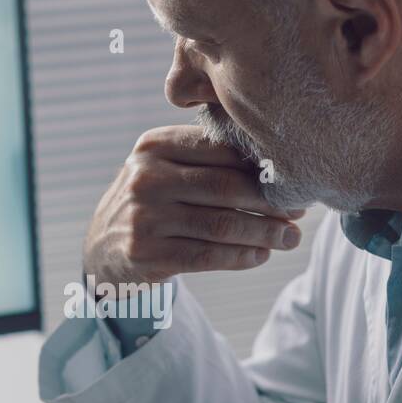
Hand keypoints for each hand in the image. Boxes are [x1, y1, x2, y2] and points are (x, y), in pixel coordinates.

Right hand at [83, 125, 305, 287]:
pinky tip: (260, 256)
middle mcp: (146, 179)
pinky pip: (207, 256)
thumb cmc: (150, 201)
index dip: (262, 167)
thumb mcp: (163, 166)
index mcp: (154, 145)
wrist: (101, 247)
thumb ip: (205, 157)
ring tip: (289, 238)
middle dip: (270, 203)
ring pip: (221, 225)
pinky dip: (240, 257)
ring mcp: (144, 218)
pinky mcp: (147, 255)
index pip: (220, 151)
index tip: (293, 180)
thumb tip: (276, 164)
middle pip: (225, 188)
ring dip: (263, 234)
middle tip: (300, 213)